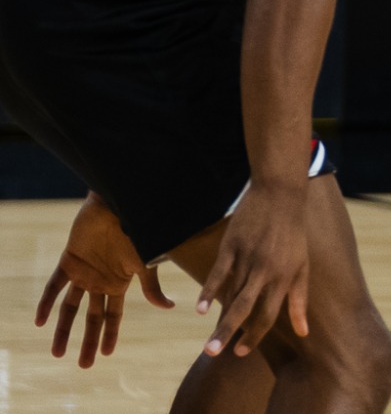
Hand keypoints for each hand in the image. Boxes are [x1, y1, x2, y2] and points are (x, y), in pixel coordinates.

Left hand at [35, 195, 173, 367]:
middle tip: (83, 365)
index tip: (106, 355)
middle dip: (88, 341)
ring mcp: (84, 273)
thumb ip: (152, 287)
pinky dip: (46, 303)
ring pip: (70, 307)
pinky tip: (41, 321)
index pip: (113, 316)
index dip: (109, 335)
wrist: (120, 205)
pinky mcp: (69, 261)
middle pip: (93, 318)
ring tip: (57, 352)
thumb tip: (170, 307)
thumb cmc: (139, 231)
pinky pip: (54, 286)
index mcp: (120, 284)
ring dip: (63, 329)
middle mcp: (100, 282)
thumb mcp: (147, 263)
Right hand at [196, 183, 308, 358]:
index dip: (254, 336)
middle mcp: (266, 271)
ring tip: (209, 343)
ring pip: (230, 294)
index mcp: (284, 277)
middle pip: (246, 308)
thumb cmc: (293, 235)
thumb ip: (299, 300)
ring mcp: (248, 258)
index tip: (241, 353)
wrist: (281, 195)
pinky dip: (208, 291)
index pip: (268, 314)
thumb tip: (304, 332)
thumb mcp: (302, 267)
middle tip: (214, 354)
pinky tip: (198, 310)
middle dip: (230, 333)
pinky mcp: (232, 246)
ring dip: (219, 318)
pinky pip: (218, 273)